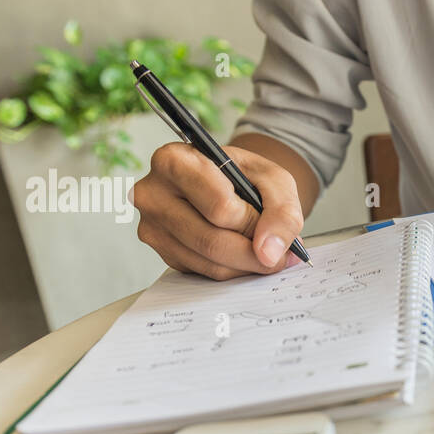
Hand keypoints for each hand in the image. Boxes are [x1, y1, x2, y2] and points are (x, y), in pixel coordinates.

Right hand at [132, 143, 304, 280]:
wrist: (225, 182)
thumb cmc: (244, 176)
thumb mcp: (273, 179)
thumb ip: (282, 211)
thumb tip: (269, 254)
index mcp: (174, 161)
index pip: (220, 207)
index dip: (253, 223)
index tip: (272, 226)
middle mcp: (152, 194)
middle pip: (211, 241)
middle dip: (253, 253)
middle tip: (277, 254)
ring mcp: (152, 227)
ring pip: (208, 264)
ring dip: (244, 266)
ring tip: (263, 253)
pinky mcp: (162, 251)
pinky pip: (203, 273)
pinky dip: (231, 270)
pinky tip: (241, 254)